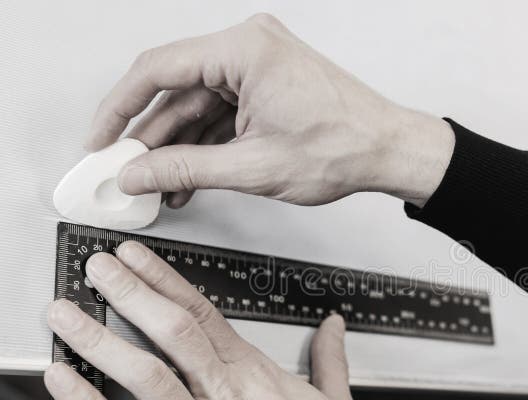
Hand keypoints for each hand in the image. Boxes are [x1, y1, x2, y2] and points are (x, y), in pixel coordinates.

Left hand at [44, 241, 382, 399]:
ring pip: (144, 376)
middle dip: (130, 293)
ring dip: (100, 341)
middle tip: (99, 267)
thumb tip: (334, 328)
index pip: (204, 315)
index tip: (138, 260)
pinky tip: (64, 385)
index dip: (165, 281)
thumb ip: (330, 361)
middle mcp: (226, 397)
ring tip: (67, 316)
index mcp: (257, 378)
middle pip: (172, 332)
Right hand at [86, 13, 453, 208]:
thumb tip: (137, 174)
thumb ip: (185, 169)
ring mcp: (259, 66)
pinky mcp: (268, 86)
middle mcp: (250, 48)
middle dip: (150, 136)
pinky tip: (189, 177)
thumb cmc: (344, 147)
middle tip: (126, 171)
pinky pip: (222, 112)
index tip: (100, 138)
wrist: (389, 151)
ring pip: (198, 105)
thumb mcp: (253, 167)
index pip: (158, 70)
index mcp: (245, 50)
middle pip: (177, 90)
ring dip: (178, 146)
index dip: (119, 108)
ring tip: (160, 186)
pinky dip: (205, 143)